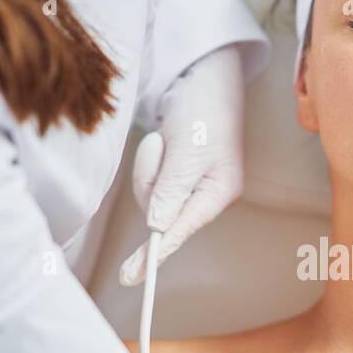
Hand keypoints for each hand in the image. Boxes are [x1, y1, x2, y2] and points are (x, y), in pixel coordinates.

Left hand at [120, 43, 244, 286]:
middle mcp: (205, 195)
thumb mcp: (188, 150)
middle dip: (150, 178)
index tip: (134, 276)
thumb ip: (172, 190)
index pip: (180, 230)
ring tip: (163, 139)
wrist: (203, 75)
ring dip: (148, 166)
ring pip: (149, 196)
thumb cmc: (205, 109)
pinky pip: (150, 180)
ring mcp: (189, 185)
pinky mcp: (175, 173)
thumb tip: (157, 228)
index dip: (156, 255)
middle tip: (158, 145)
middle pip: (159, 212)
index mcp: (218, 193)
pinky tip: (162, 141)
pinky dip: (149, 161)